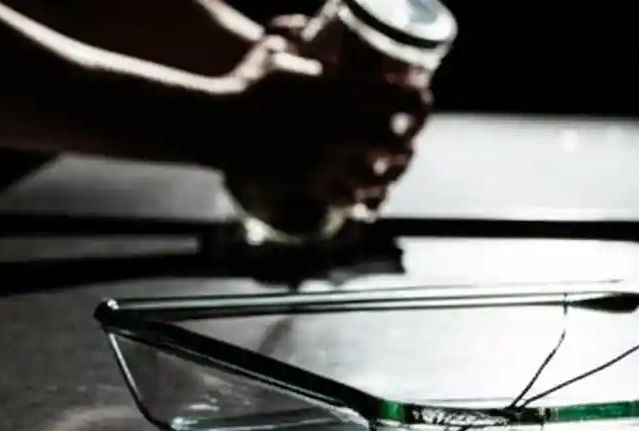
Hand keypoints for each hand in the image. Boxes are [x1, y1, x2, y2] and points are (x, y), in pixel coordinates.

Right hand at [209, 16, 429, 210]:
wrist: (216, 123)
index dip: (419, 102)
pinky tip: (366, 198)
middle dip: (407, 139)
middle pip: (396, 138)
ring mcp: (327, 158)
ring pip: (377, 173)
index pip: (400, 98)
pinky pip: (347, 198)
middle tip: (407, 139)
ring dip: (388, 172)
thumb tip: (303, 22)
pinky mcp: (311, 184)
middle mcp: (340, 126)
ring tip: (390, 169)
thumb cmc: (244, 83)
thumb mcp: (276, 53)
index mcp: (339, 92)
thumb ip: (297, 38)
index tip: (422, 101)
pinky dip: (360, 199)